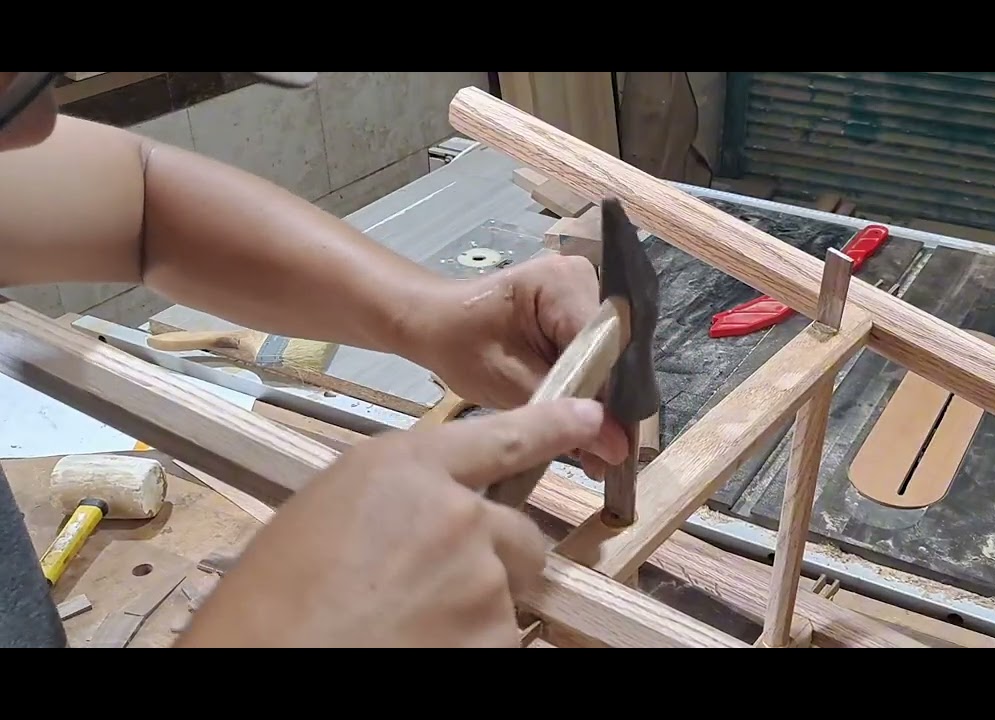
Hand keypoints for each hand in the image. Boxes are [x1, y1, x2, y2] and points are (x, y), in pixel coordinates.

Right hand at [176, 398, 607, 647]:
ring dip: (473, 616)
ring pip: (507, 597)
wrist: (265, 656)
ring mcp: (483, 578)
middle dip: (496, 563)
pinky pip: (501, 642)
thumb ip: (397, 502)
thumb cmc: (270, 600)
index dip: (551, 427)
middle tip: (438, 594)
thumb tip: (430, 518)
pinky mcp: (495, 637)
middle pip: (520, 534)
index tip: (590, 416)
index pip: (501, 438)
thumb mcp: (323, 516)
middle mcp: (459, 513)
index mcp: (405, 468)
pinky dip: (470, 649)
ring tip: (404, 630)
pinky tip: (417, 649)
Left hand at [411, 254, 628, 476]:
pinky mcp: (583, 310)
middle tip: (605, 459)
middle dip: (610, 406)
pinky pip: (600, 355)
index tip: (614, 448)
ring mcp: (588, 291)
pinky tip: (585, 425)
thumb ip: (561, 413)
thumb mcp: (509, 383)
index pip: (607, 345)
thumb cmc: (459, 344)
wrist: (437, 322)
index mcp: (563, 282)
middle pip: (617, 351)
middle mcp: (586, 278)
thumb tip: (618, 449)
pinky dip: (591, 390)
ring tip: (596, 451)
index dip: (613, 399)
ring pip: (613, 358)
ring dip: (603, 402)